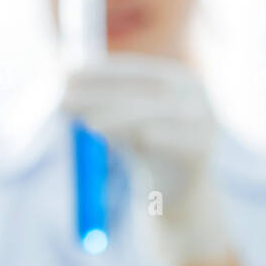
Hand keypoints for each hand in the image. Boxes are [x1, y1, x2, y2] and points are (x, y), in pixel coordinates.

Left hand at [61, 55, 229, 265]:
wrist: (182, 196)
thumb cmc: (150, 151)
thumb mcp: (126, 120)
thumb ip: (104, 102)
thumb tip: (62, 83)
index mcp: (178, 79)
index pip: (135, 70)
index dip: (100, 71)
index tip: (65, 74)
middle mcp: (195, 95)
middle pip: (143, 89)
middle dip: (100, 93)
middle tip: (64, 98)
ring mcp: (203, 121)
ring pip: (152, 115)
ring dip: (116, 116)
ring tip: (87, 122)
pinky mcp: (201, 149)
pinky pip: (167, 141)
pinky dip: (141, 135)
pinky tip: (117, 135)